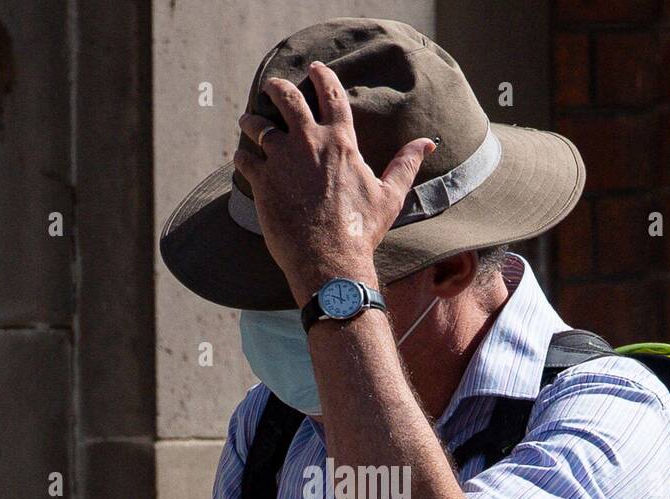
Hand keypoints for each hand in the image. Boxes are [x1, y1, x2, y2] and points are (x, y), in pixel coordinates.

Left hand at [232, 61, 435, 305]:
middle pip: (286, 99)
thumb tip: (428, 143)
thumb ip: (405, 164)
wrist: (329, 260)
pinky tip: (242, 157)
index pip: (331, 95)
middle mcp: (309, 142)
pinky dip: (242, 156)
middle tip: (272, 85)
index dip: (322, 77)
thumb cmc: (361, 230)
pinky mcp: (262, 181)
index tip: (315, 68)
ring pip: (258, 127)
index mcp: (341, 141)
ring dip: (251, 121)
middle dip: (277, 87)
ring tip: (247, 120)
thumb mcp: (390, 195)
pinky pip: (244, 159)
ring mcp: (282, 159)